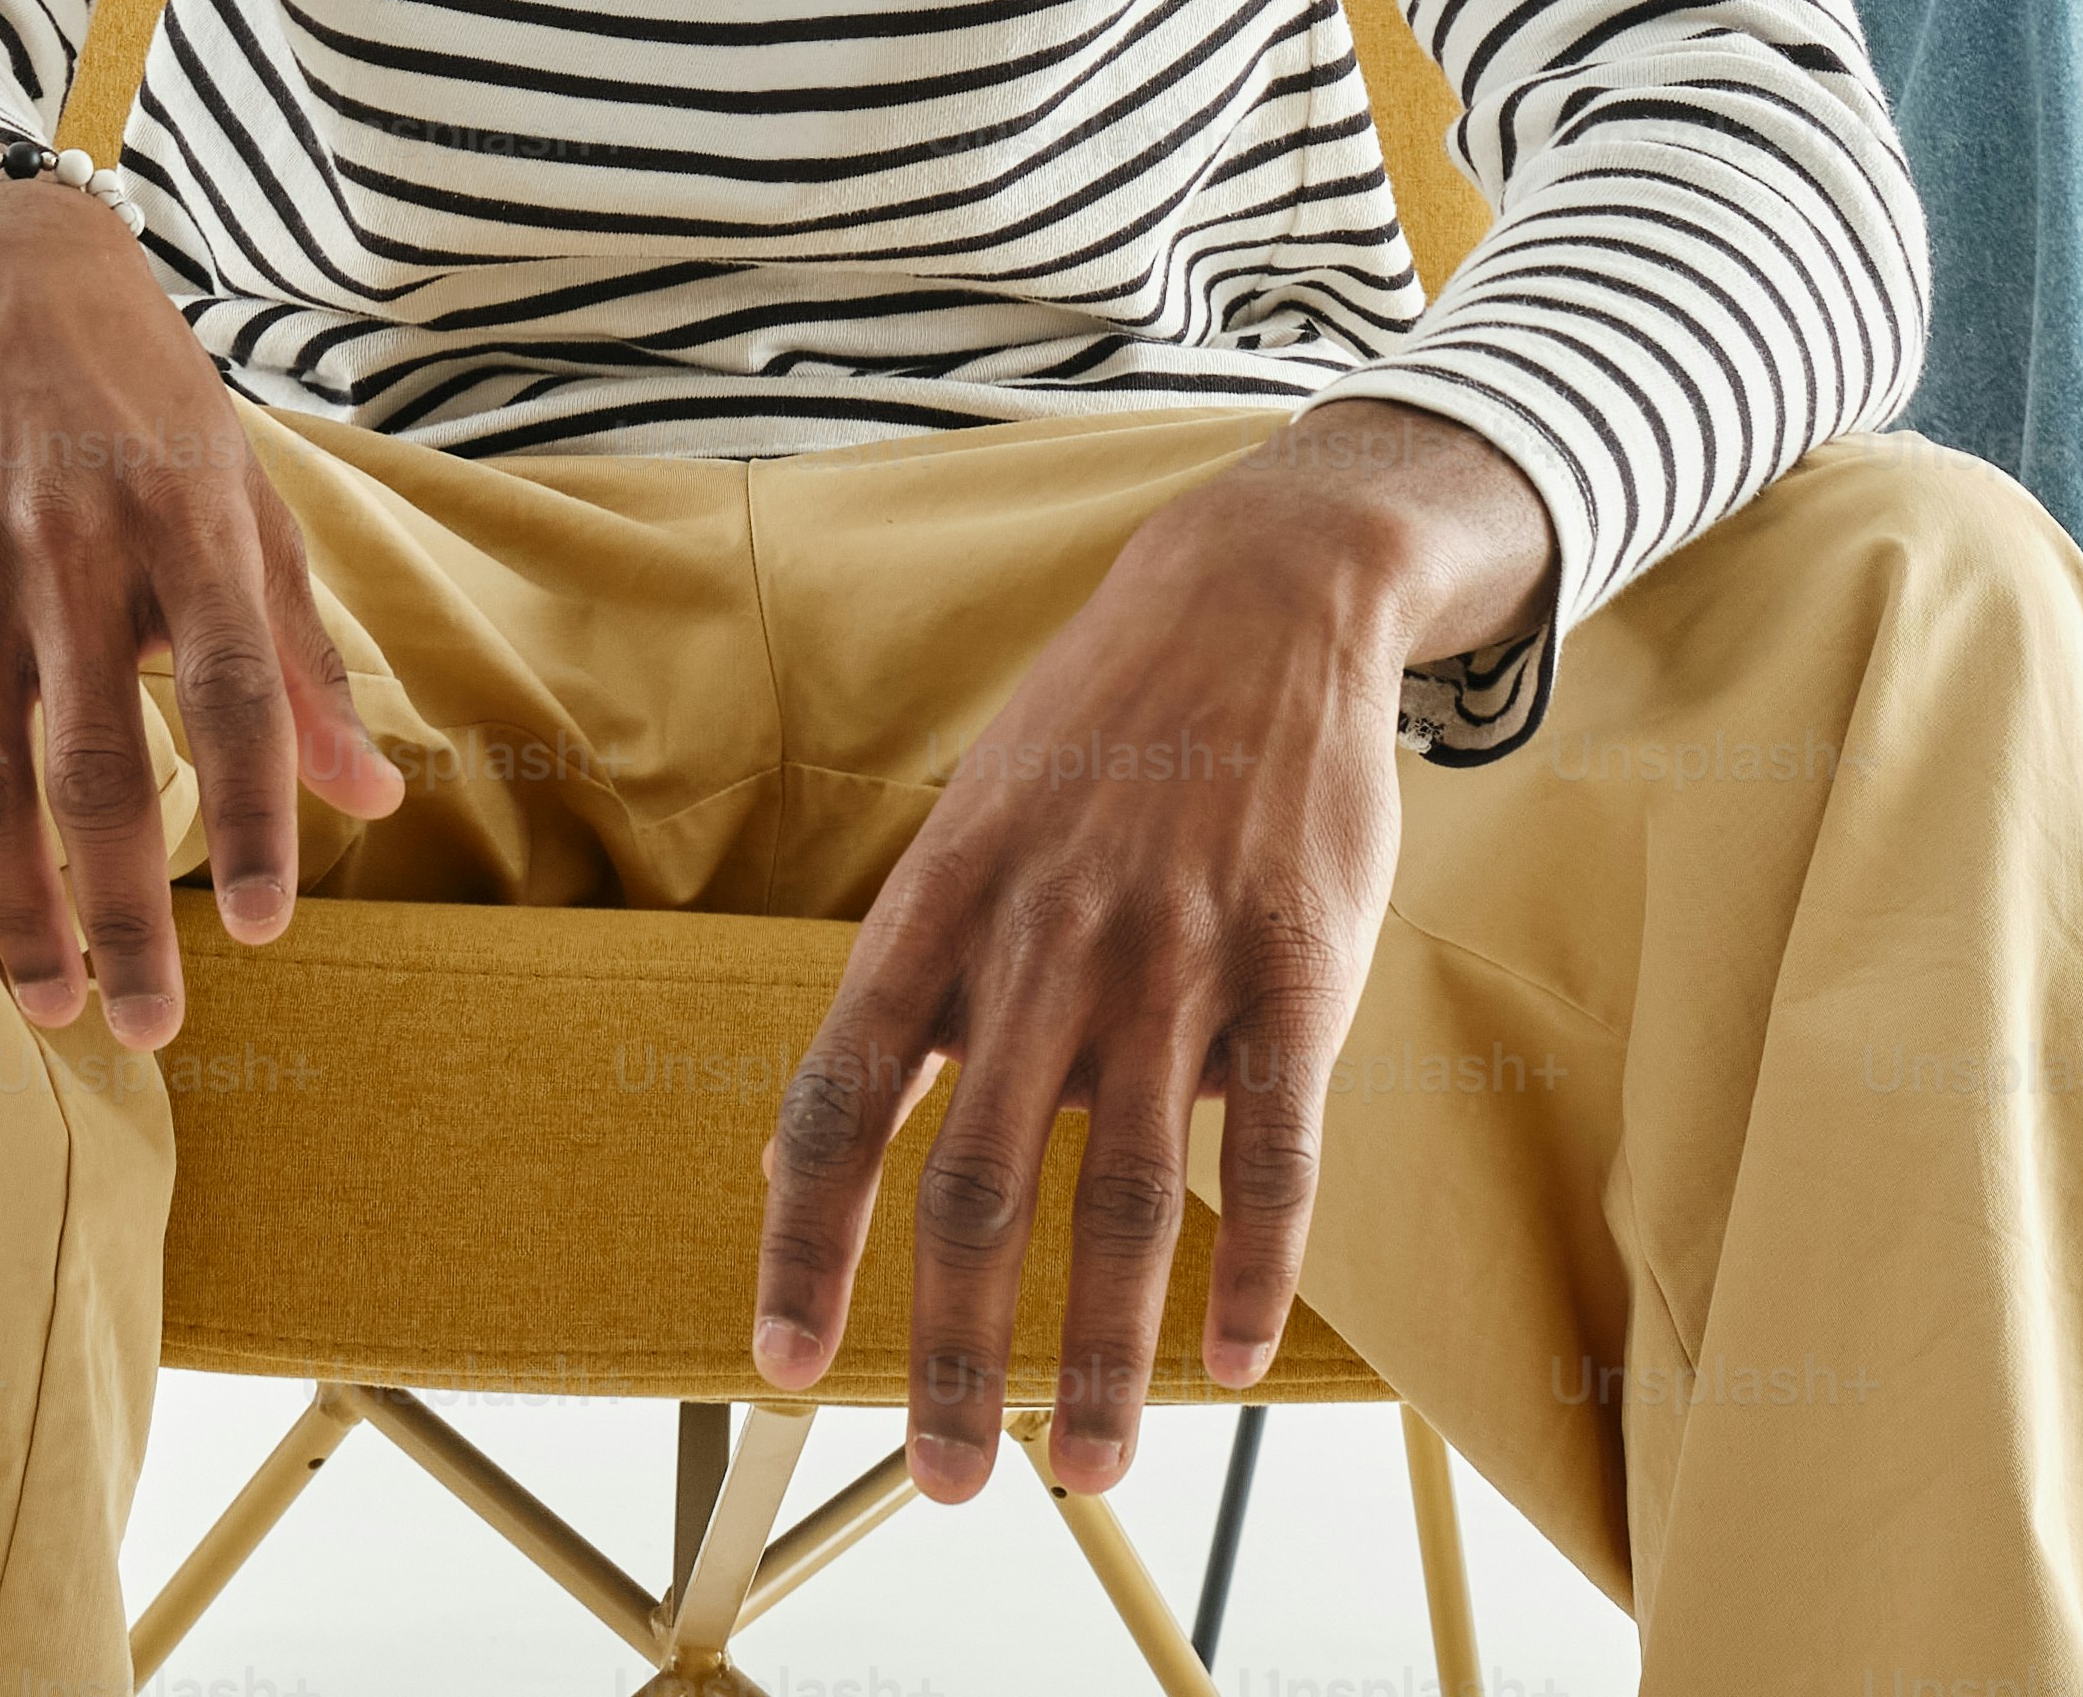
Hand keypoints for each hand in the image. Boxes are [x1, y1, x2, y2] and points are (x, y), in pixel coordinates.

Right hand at [0, 175, 400, 1045]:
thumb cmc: (146, 400)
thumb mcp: (249, 496)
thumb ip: (303, 656)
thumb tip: (371, 799)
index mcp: (189, 519)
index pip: (231, 696)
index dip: (245, 820)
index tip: (258, 931)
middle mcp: (73, 544)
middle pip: (95, 764)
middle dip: (120, 914)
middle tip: (147, 1025)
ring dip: (14, 905)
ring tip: (54, 997)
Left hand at [753, 408, 1547, 1503]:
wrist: (1258, 600)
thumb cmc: (1094, 737)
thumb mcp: (964, 835)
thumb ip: (902, 999)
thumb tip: (798, 1165)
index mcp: (938, 908)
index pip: (844, 1102)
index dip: (807, 1246)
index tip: (786, 1371)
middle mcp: (1044, 940)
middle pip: (984, 1185)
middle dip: (957, 1354)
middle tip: (949, 1482)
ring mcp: (1175, 953)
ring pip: (1129, 1192)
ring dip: (1103, 1352)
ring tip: (1087, 1467)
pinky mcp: (1296, 962)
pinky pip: (1277, 1144)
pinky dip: (1258, 1265)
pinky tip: (1237, 1358)